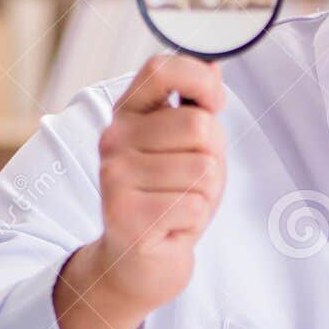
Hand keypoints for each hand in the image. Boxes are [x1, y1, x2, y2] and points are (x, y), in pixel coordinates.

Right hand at [55, 54, 227, 328]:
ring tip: (179, 205)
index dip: (201, 81)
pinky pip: (195, 204)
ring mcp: (115, 176)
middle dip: (214, 156)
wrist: (139, 262)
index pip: (162, 68)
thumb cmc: (169, 198)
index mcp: (128, 113)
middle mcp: (114, 139)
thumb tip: (214, 65)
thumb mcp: (187, 148)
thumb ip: (196, 108)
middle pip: (199, 126)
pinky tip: (171, 226)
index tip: (214, 104)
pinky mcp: (124, 214)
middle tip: (192, 181)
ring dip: (206, 194)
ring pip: (203, 170)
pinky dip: (195, 220)